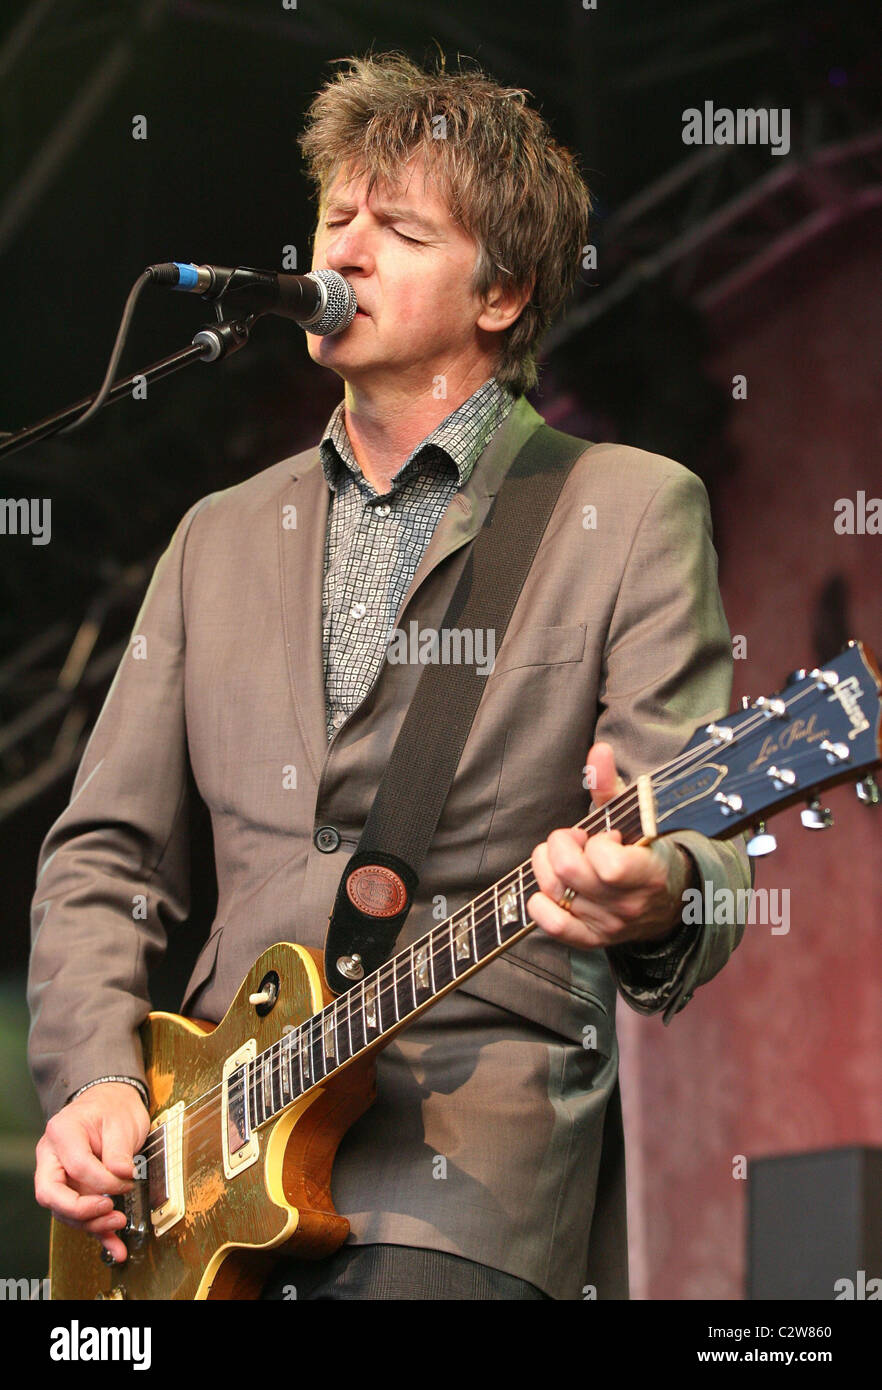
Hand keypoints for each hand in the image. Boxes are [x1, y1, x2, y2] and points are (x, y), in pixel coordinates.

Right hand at [34, 1082, 150, 1263]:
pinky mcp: (72, 1191)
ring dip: (90, 1224)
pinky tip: (114, 1247)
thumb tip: (122, 1174)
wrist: (111, 1103)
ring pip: (63, 1211)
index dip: (103, 1181)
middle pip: (51, 1194)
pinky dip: (97, 1234)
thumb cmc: (113, 1108)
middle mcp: (52, 1157)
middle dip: (79, 1210)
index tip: (126, 1182)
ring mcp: (59, 1176)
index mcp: (62, 1133)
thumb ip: (119, 1149)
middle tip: (109, 1210)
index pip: (76, 1166)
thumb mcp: (121, 1121)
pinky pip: (79, 1217)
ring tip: (118, 1224)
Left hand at [528, 741, 692, 950]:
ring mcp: (609, 925)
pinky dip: (540, 905)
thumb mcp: (634, 817)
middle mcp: (628, 904)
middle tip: (575, 840)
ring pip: (555, 893)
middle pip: (570, 873)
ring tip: (566, 858)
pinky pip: (554, 927)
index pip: (609, 865)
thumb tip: (597, 751)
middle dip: (562, 845)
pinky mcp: (592, 939)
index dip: (597, 843)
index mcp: (647, 873)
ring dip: (548, 866)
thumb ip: (611, 785)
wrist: (668, 902)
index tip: (605, 836)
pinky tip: (548, 889)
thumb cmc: (646, 852)